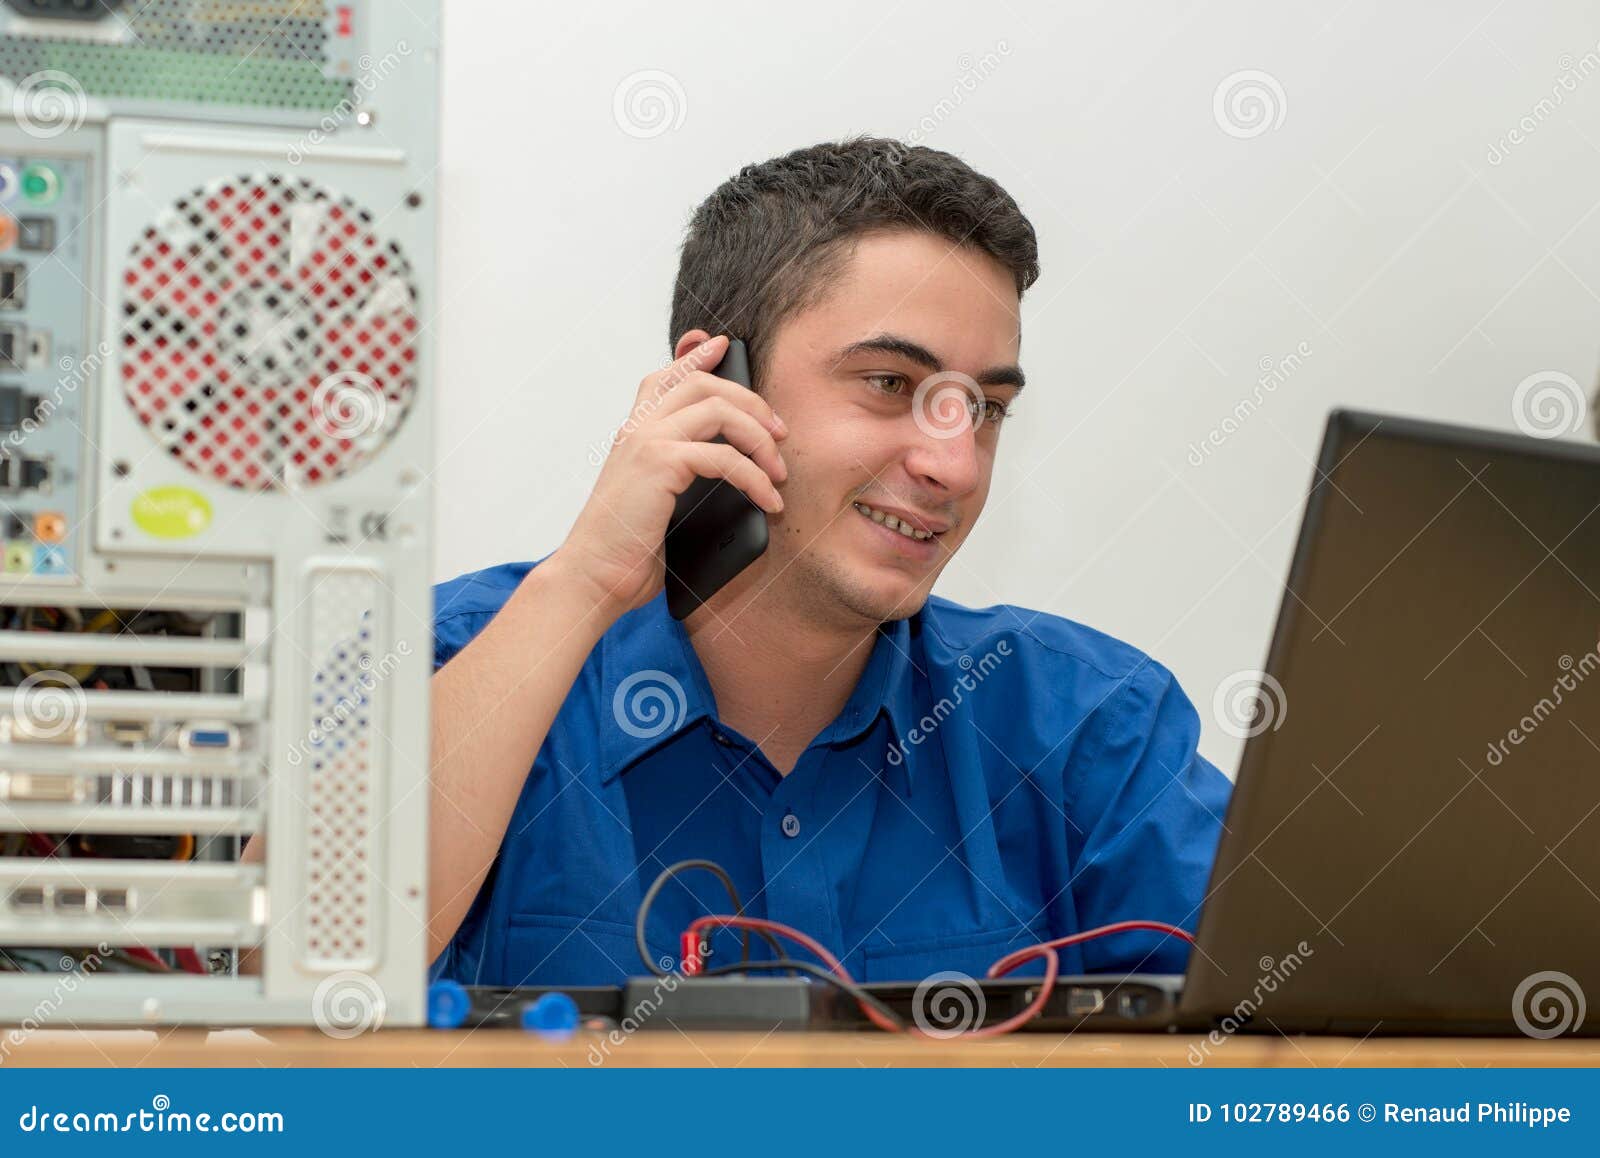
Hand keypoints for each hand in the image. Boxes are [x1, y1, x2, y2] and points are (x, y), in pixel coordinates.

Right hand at [551, 333, 787, 618]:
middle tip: (778, 433)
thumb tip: (724, 473)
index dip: (695, 357)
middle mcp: (638, 429)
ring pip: (719, 409)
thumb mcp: (653, 502)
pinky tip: (767, 499)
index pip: (665, 377)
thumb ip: (678, 476)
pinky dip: (755, 477)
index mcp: (634, 434)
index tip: (722, 346)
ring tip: (778, 471)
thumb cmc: (624, 550)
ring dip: (760, 437)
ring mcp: (647, 442)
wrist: (594, 576)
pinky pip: (725, 456)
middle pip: (703, 384)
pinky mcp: (660, 464)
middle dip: (751, 402)